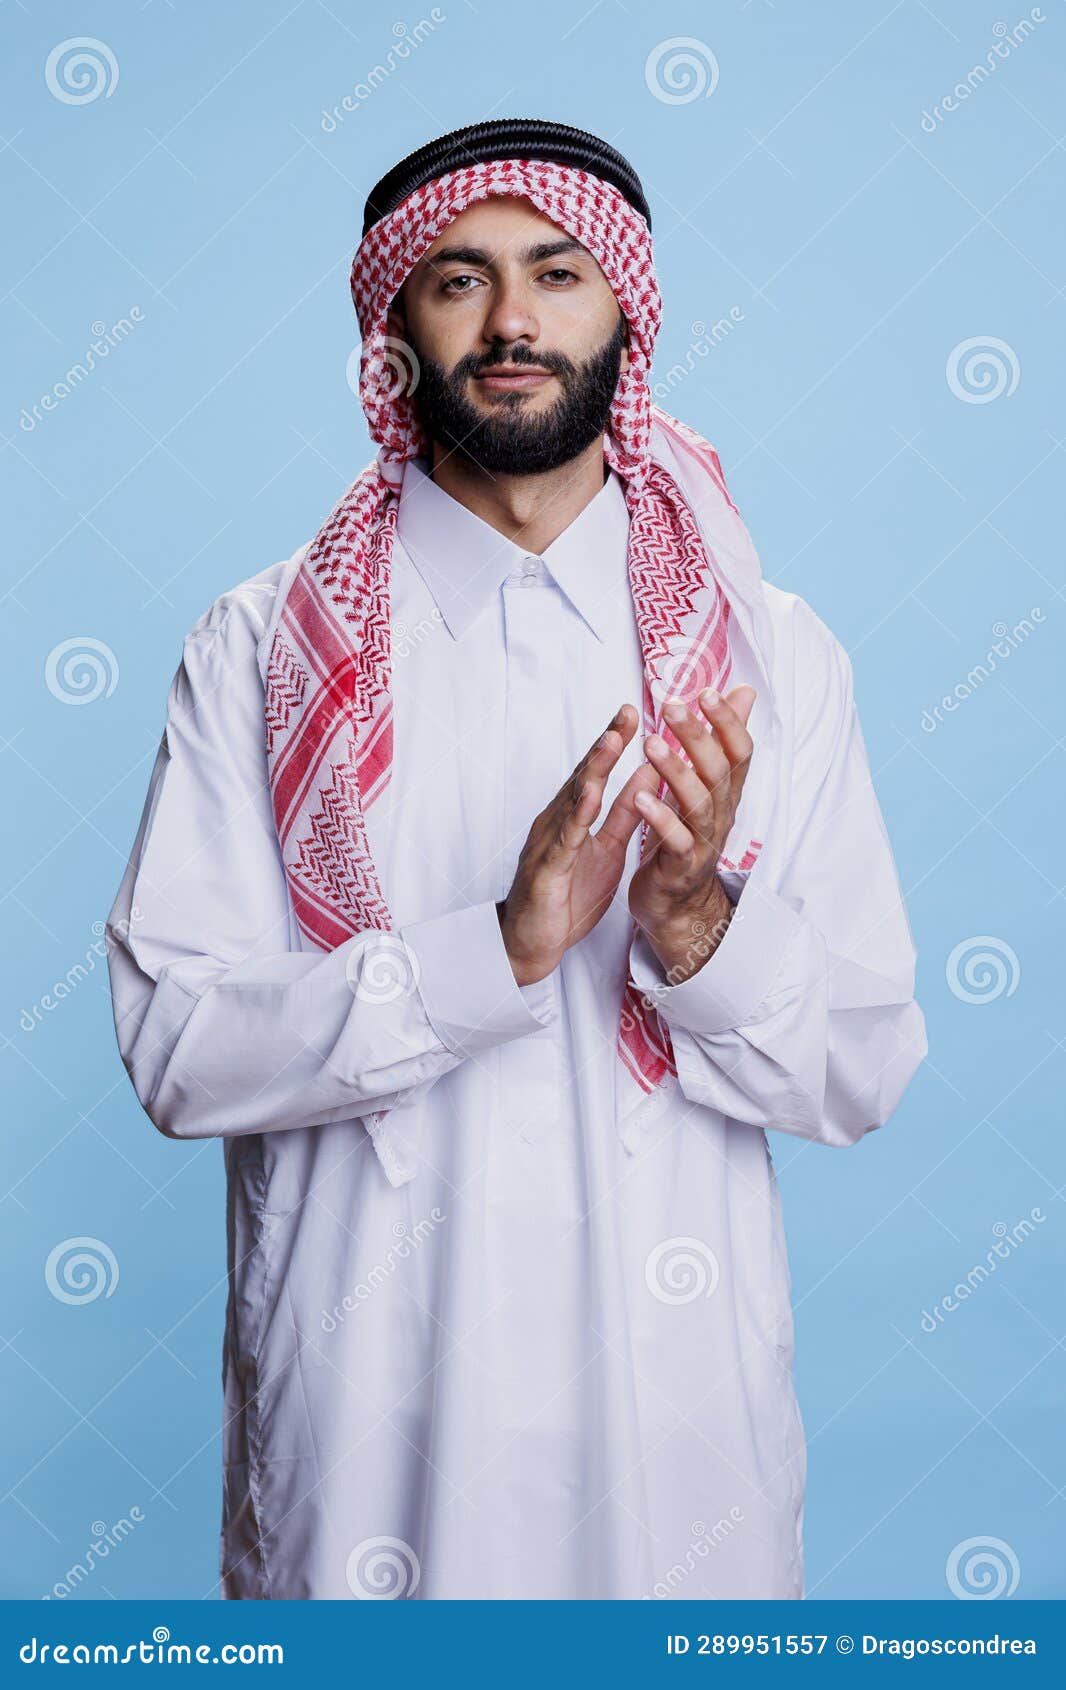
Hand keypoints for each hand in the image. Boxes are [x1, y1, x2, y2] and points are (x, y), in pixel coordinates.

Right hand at [498, 704, 655, 985]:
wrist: (532, 943)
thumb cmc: (566, 896)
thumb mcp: (606, 850)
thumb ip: (622, 815)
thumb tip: (646, 776)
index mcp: (574, 818)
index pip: (596, 773)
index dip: (615, 742)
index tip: (636, 712)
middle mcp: (558, 822)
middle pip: (584, 775)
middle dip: (606, 742)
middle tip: (627, 711)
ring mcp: (549, 843)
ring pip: (573, 800)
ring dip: (593, 769)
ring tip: (612, 740)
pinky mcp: (547, 869)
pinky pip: (565, 839)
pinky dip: (578, 815)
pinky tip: (590, 795)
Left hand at [628, 685, 756, 983]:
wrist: (678, 903)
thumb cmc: (687, 835)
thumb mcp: (706, 784)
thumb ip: (721, 740)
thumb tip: (744, 692)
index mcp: (725, 792)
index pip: (740, 751)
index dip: (728, 722)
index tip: (707, 691)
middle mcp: (721, 814)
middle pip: (719, 770)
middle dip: (698, 736)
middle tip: (673, 705)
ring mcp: (704, 841)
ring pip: (699, 803)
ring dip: (677, 771)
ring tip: (652, 744)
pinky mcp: (682, 867)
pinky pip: (677, 841)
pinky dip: (661, 819)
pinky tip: (640, 797)